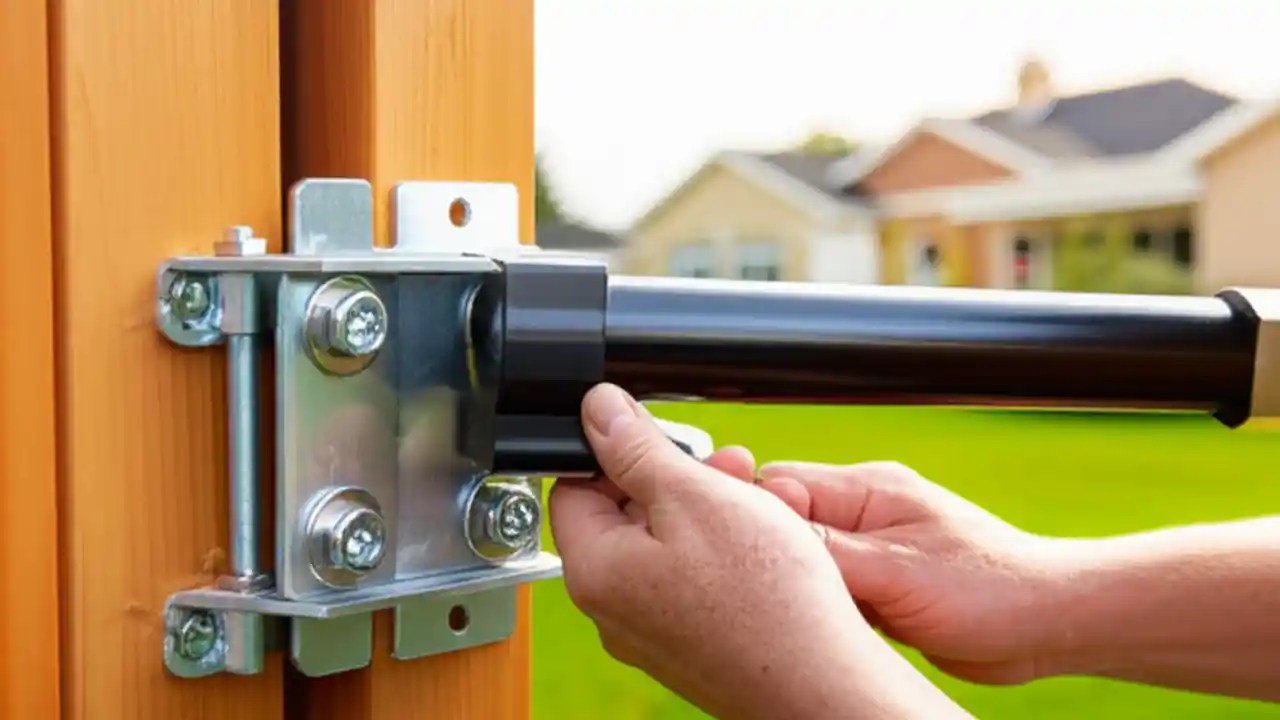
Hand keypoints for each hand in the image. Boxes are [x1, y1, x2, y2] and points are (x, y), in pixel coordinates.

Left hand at [550, 385, 965, 719]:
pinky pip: (692, 582)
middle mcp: (615, 612)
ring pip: (664, 547)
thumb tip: (595, 409)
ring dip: (706, 510)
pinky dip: (722, 552)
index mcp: (597, 573)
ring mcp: (654, 635)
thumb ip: (636, 448)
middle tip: (726, 466)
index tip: (662, 438)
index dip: (617, 452)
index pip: (574, 488)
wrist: (824, 684)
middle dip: (676, 478)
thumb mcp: (695, 495)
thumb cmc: (766, 601)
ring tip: (757, 501)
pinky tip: (763, 543)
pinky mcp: (692, 647)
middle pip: (624, 516)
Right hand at [758, 461, 1070, 684]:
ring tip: (816, 608)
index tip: (744, 554)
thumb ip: (826, 546)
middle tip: (774, 590)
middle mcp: (865, 510)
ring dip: (803, 583)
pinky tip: (836, 623)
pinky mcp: (882, 581)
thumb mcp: (895, 572)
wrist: (1047, 623)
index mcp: (866, 488)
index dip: (752, 515)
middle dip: (773, 552)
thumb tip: (761, 518)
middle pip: (784, 517)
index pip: (777, 483)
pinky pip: (831, 584)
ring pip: (805, 556)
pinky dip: (826, 603)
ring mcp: (873, 545)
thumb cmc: (987, 591)